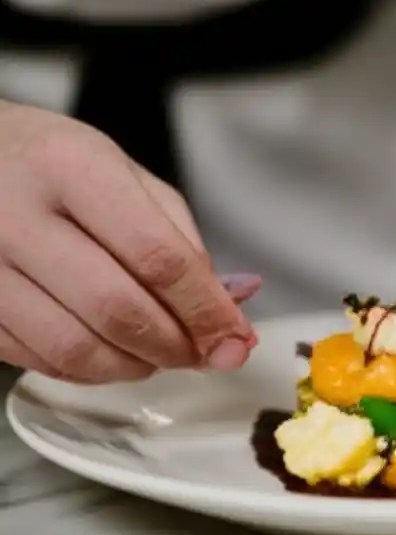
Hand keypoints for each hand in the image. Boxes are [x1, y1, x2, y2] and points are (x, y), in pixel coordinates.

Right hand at [0, 101, 255, 382]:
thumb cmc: (52, 165)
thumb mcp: (126, 176)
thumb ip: (182, 242)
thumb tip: (231, 307)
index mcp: (70, 168)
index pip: (157, 256)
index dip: (205, 309)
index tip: (234, 338)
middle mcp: (15, 215)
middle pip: (116, 308)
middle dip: (175, 346)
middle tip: (203, 353)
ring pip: (73, 348)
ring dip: (133, 366)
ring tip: (158, 354)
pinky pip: (36, 359)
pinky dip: (88, 370)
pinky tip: (110, 352)